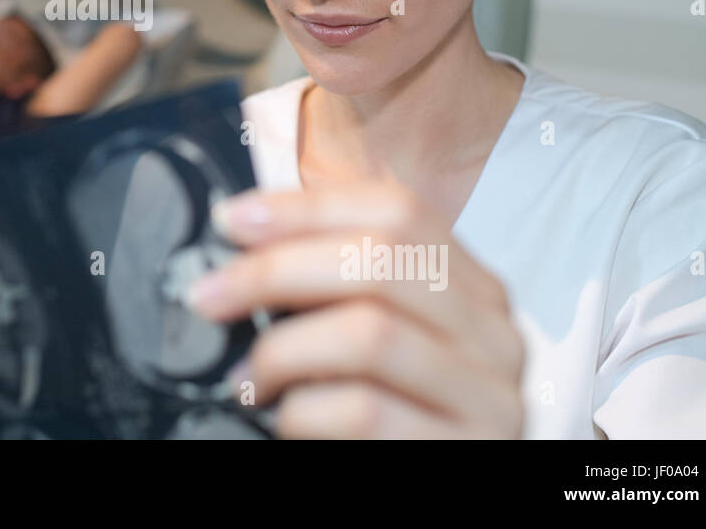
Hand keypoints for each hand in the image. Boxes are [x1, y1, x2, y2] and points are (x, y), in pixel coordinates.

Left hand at [189, 178, 525, 437]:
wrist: (428, 508)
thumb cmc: (383, 419)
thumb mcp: (367, 337)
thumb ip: (334, 284)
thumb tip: (245, 234)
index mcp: (472, 288)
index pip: (396, 210)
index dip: (305, 208)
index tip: (231, 220)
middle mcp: (494, 335)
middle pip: (381, 260)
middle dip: (274, 271)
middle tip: (211, 296)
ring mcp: (491, 397)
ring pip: (371, 334)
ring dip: (283, 351)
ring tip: (248, 380)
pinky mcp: (468, 451)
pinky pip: (365, 411)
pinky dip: (304, 411)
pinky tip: (286, 420)